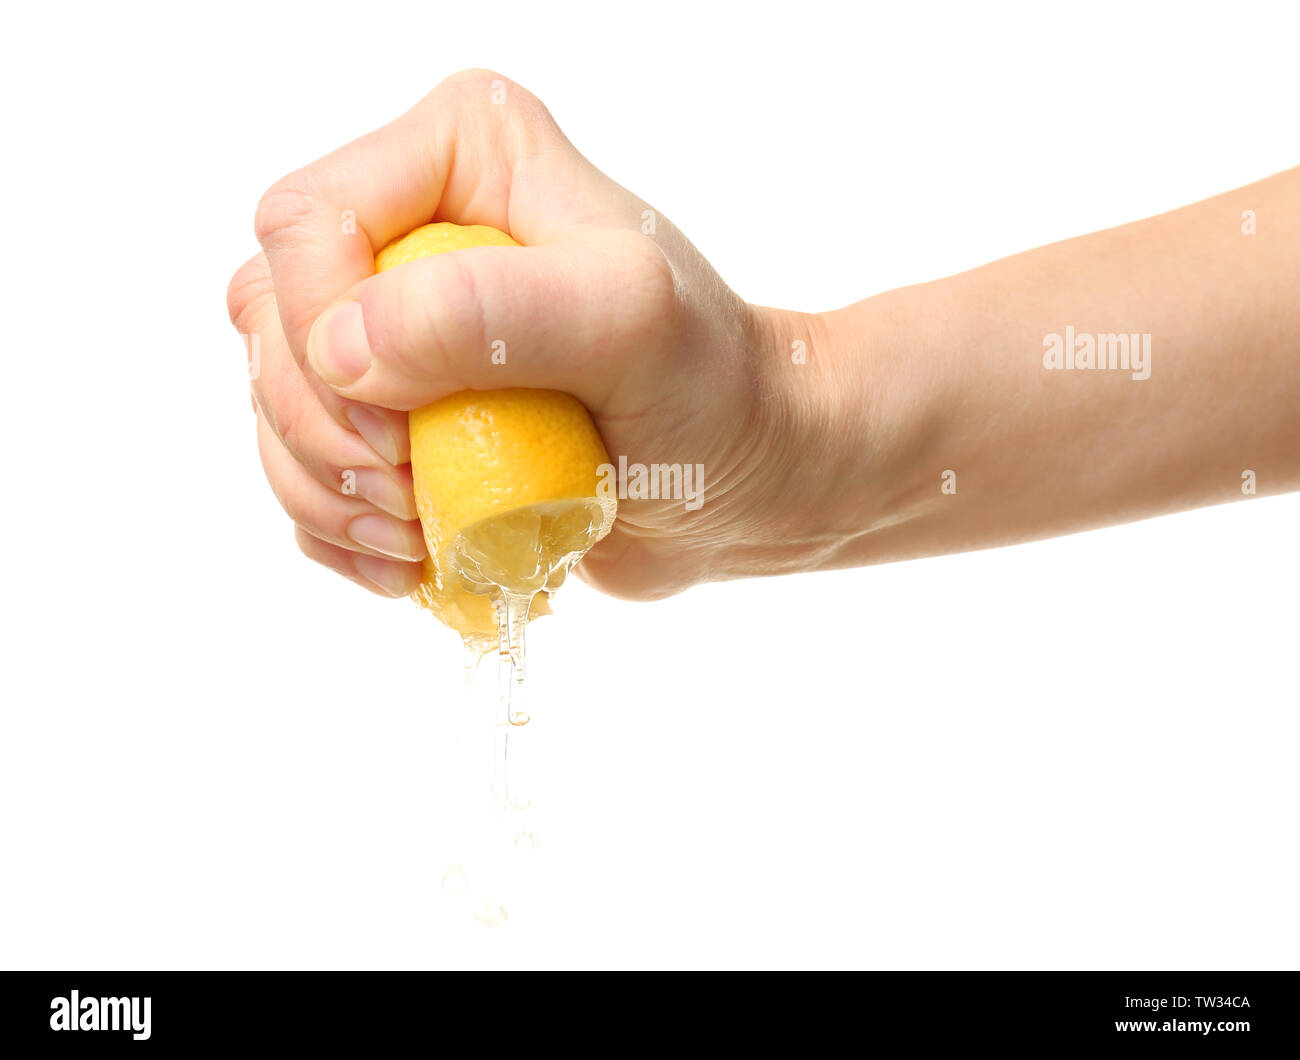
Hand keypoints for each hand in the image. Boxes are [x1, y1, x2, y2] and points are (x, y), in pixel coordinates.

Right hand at [228, 69, 819, 600]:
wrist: (745, 479)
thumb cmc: (712, 388)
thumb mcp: (628, 322)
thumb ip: (489, 310)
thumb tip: (340, 350)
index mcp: (459, 159)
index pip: (306, 225)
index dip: (321, 333)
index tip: (402, 430)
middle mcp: (413, 230)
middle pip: (273, 321)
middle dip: (320, 428)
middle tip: (411, 493)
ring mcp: (400, 328)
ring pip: (277, 404)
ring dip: (325, 491)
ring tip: (417, 536)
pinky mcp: (404, 415)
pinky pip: (310, 471)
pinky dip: (339, 530)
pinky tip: (407, 561)